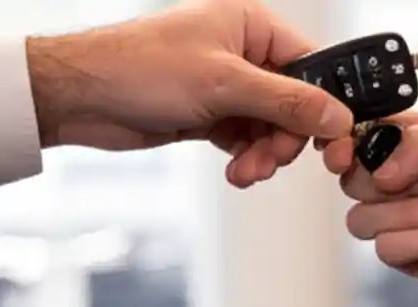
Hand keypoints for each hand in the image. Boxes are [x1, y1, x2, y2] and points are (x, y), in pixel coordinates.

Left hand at [26, 0, 353, 187]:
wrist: (82, 97)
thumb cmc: (139, 68)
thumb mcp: (225, 85)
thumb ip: (287, 102)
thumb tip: (335, 116)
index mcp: (252, 24)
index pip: (311, 64)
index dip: (323, 103)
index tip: (328, 137)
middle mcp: (243, 53)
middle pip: (294, 104)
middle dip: (285, 138)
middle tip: (272, 158)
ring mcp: (226, 86)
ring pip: (270, 128)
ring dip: (265, 155)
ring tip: (247, 170)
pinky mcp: (210, 115)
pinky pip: (246, 141)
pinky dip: (246, 159)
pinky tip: (236, 171)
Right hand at [323, 113, 417, 288]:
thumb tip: (379, 173)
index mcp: (414, 142)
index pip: (356, 139)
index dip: (343, 147)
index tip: (345, 154)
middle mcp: (406, 181)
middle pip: (350, 183)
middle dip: (380, 185)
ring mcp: (410, 221)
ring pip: (361, 222)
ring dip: (403, 217)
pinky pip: (388, 253)